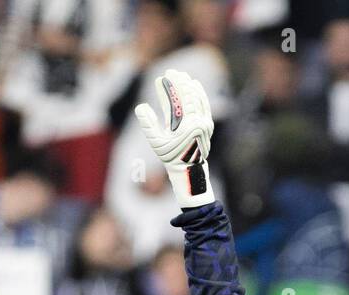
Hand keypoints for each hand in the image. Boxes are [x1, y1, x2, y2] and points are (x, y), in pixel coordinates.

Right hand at [134, 69, 214, 207]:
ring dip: (190, 86)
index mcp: (189, 126)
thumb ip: (149, 125)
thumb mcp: (157, 143)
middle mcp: (200, 122)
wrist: (188, 169)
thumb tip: (140, 107)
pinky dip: (199, 94)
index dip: (173, 85)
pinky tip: (194, 85)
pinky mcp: (208, 124)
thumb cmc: (171, 156)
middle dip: (181, 82)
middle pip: (190, 96)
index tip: (166, 74)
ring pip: (198, 99)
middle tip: (172, 71)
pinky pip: (205, 105)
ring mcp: (206, 123)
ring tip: (182, 76)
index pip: (181, 99)